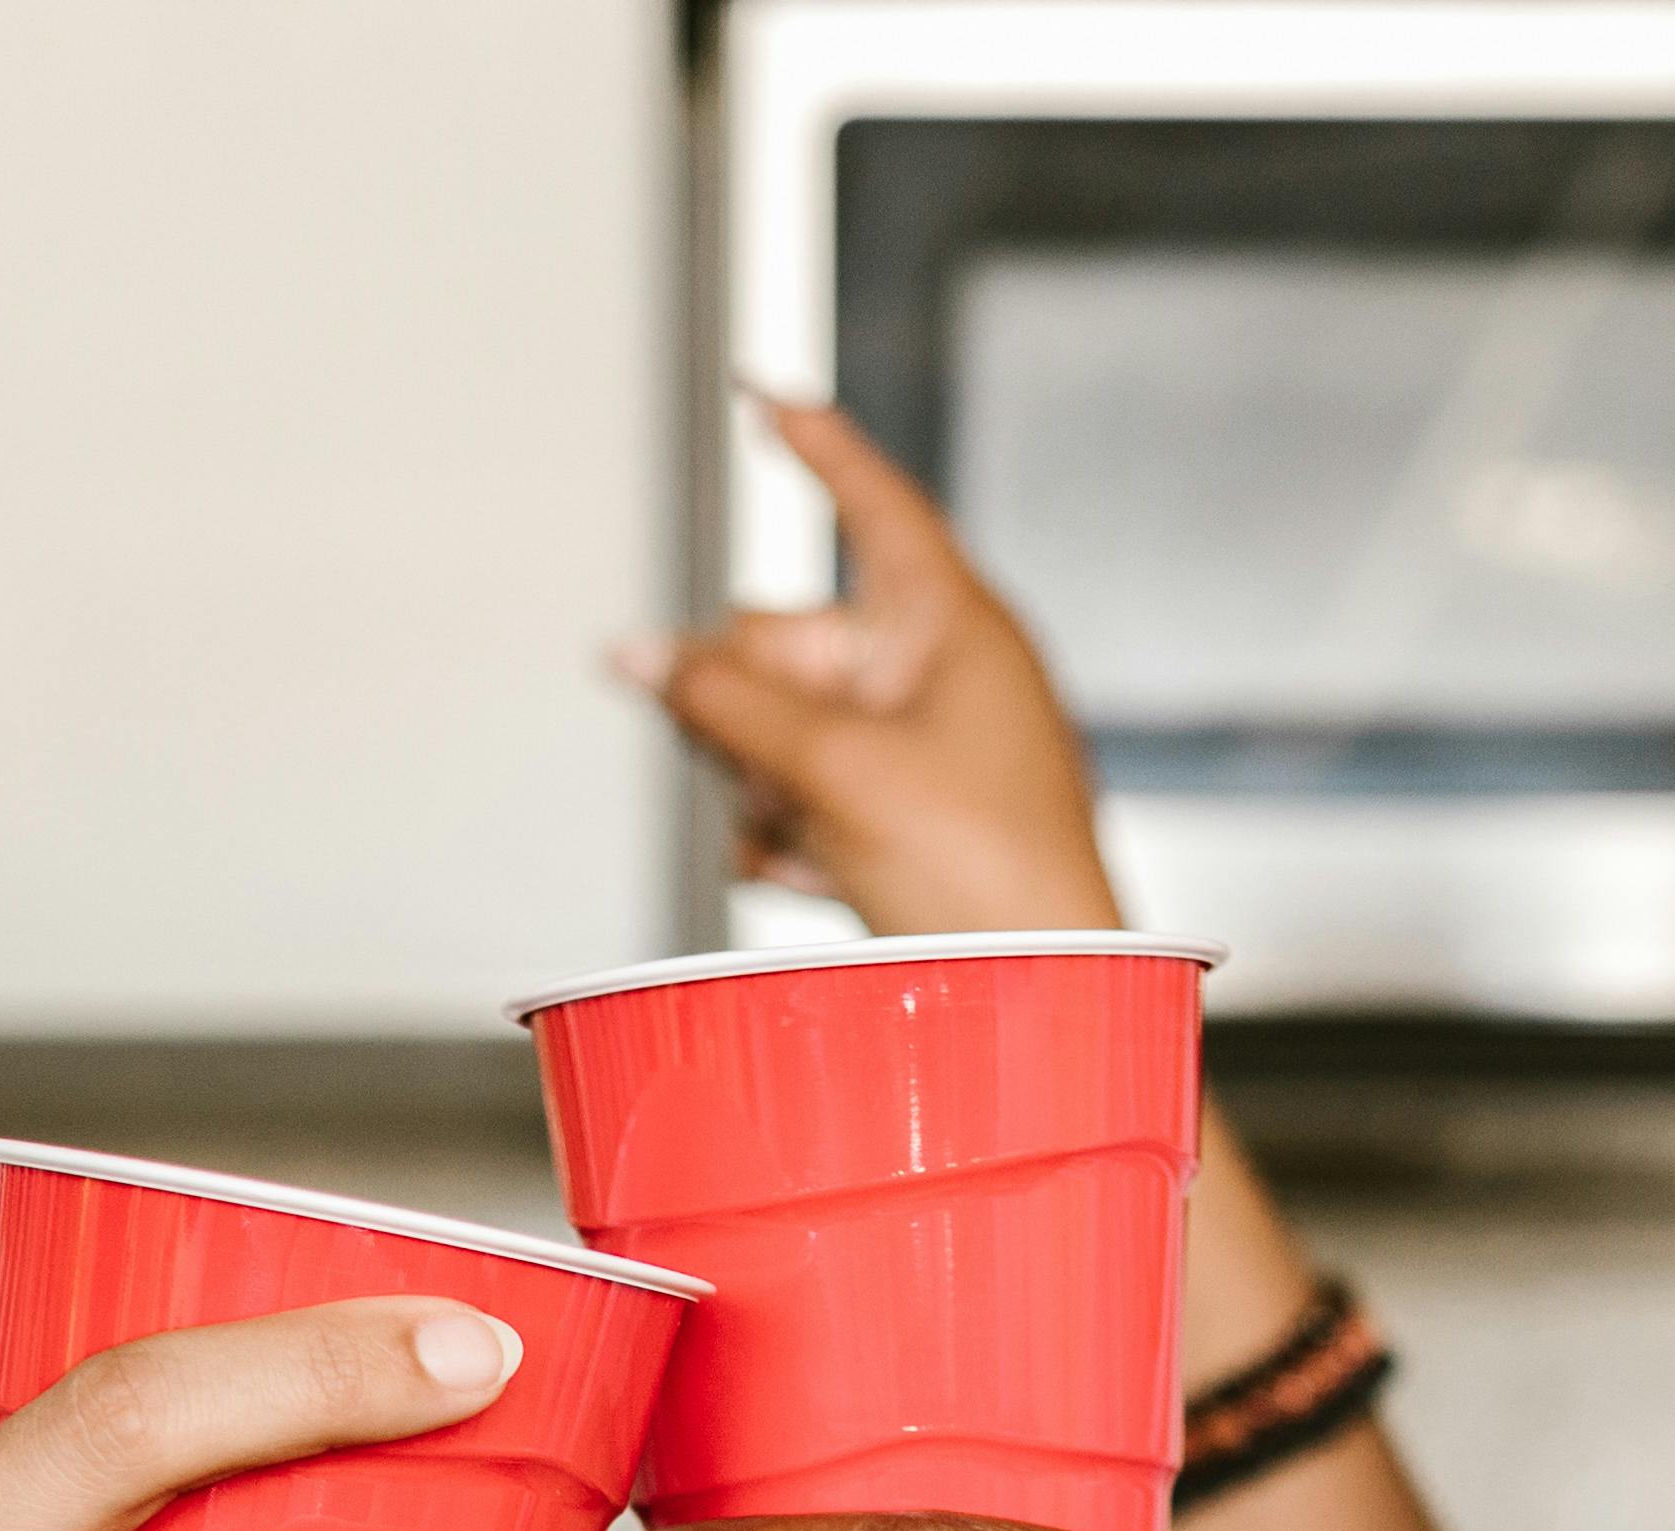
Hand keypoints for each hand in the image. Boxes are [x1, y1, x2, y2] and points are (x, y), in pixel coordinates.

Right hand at [616, 397, 1122, 935]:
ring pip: (784, 732)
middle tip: (762, 765)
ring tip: (812, 840)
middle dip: (749, 708)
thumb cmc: (991, 874)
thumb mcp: (832, 770)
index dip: (813, 444)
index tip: (760, 392)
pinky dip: (794, 838)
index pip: (871, 500)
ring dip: (767, 789)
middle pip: (788, 642)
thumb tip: (632, 653)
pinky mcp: (903, 822)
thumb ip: (720, 704)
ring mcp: (921, 750)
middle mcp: (938, 675)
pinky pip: (807, 801)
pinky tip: (817, 879)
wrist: (1042, 993)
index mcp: (951, 623)